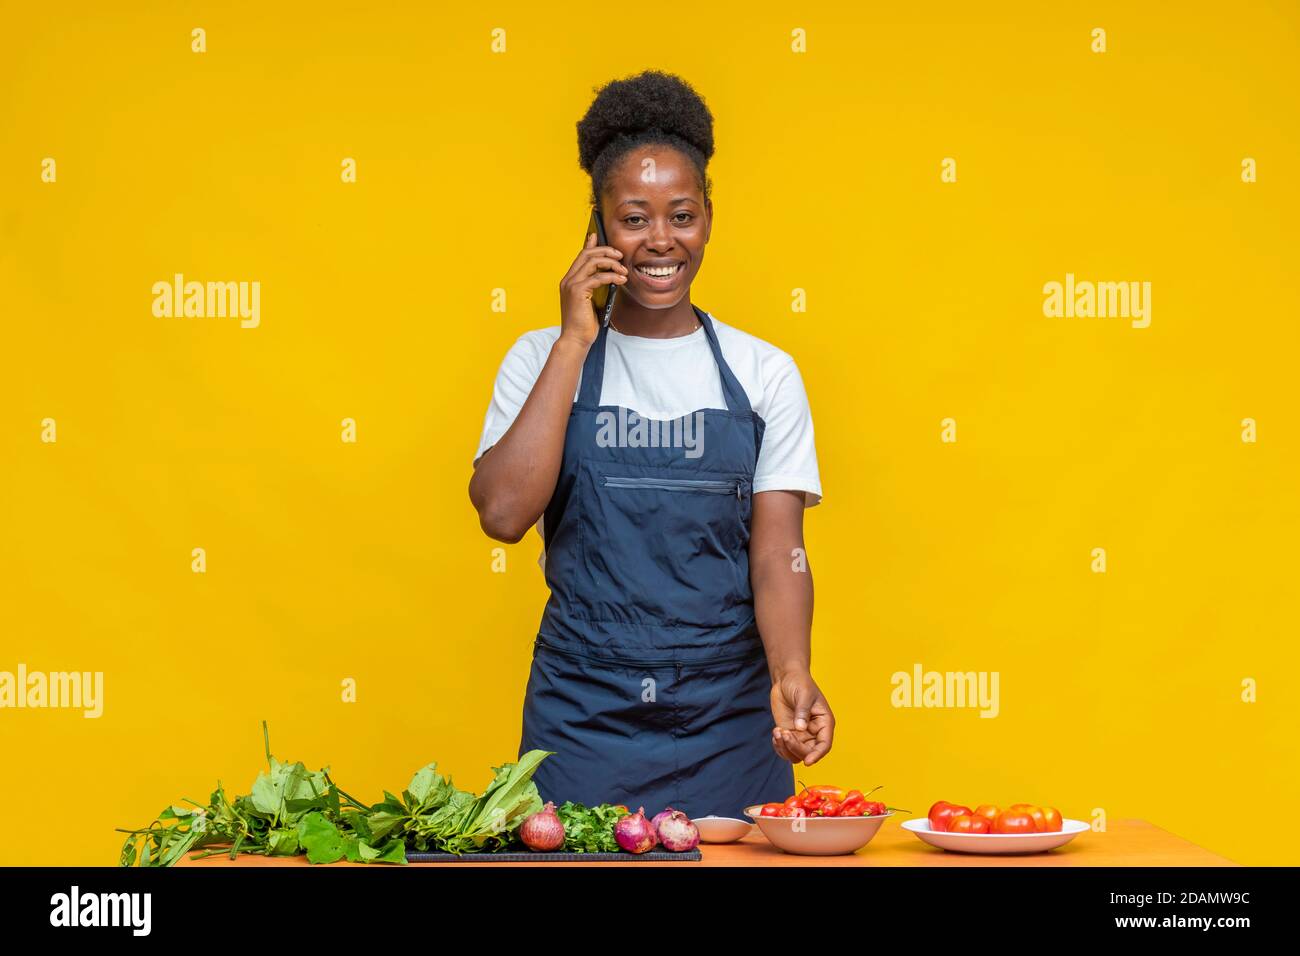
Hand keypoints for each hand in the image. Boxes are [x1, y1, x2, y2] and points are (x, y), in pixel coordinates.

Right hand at [559, 231, 627, 347]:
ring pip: (592, 261)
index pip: (581, 256)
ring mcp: (571, 285)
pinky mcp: (577, 292)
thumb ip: (597, 286)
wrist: (576, 340)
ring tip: (623, 271)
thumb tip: (609, 276)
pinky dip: (611, 276)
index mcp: (570, 280)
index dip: (592, 245)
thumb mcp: (592, 301)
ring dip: (611, 263)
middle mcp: (568, 280)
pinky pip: (597, 277)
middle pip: (586, 254)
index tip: (601, 237)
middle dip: (606, 251)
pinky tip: (620, 280)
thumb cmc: (584, 324)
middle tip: (620, 256)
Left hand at [770, 670, 833, 765]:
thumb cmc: (800, 683)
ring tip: (777, 732)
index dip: (817, 755)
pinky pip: (785, 749)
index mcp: (824, 723)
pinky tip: (775, 734)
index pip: (824, 745)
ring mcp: (801, 735)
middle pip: (808, 752)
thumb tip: (800, 728)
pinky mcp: (789, 733)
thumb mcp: (803, 694)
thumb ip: (802, 711)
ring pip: (796, 754)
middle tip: (783, 733)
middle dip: (795, 747)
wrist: (787, 678)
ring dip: (785, 748)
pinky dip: (779, 746)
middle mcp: (814, 732)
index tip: (808, 761)